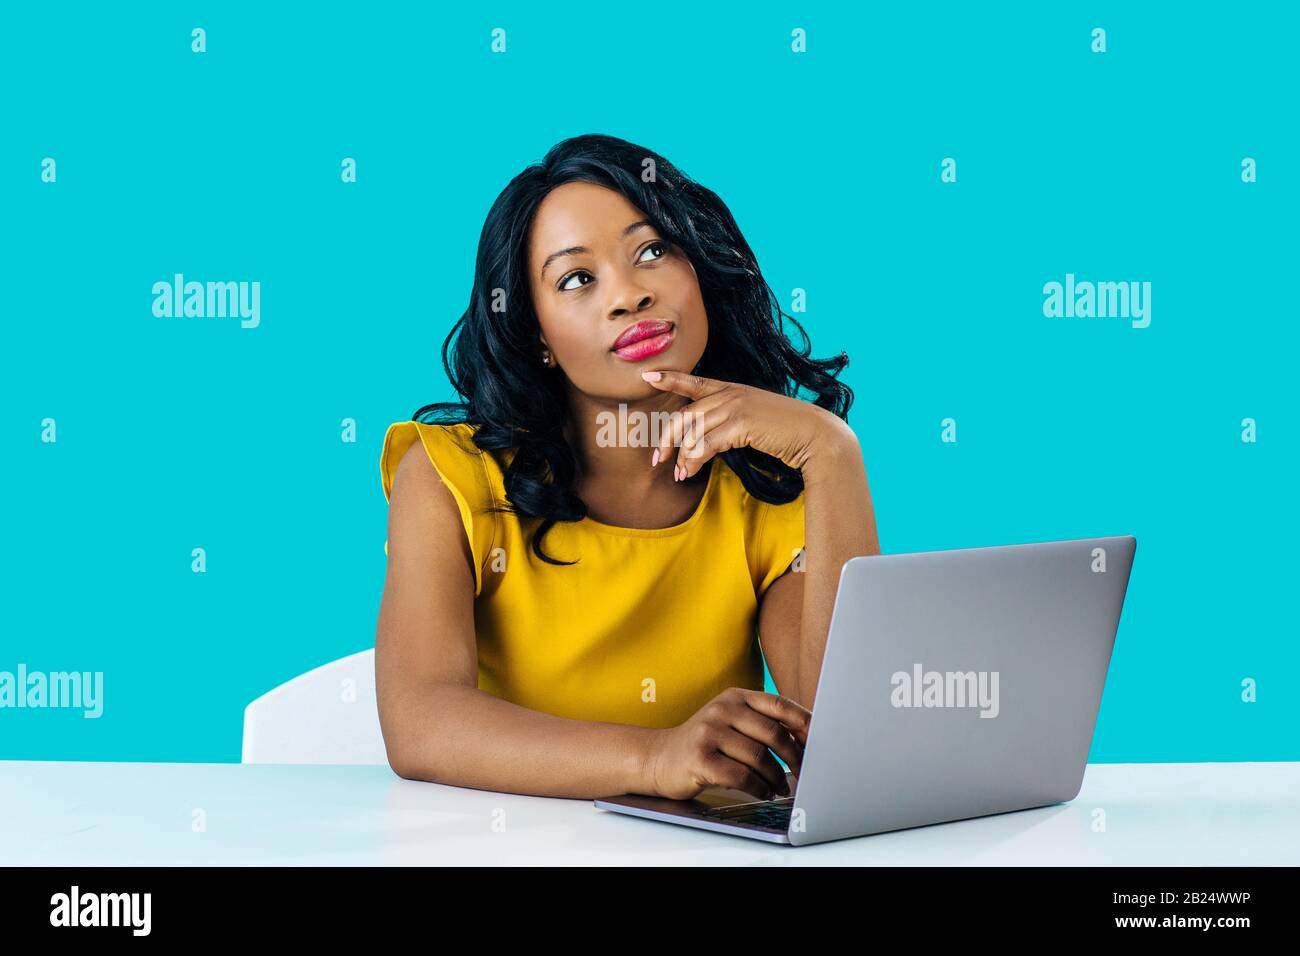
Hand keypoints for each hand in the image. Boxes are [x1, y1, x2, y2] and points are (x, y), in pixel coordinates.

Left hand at [639, 369, 850, 479]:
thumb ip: (728, 423)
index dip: (670, 378)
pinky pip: (706, 443)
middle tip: (657, 459)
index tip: (647, 376)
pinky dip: (694, 460)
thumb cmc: (785, 431)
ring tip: (678, 474)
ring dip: (681, 456)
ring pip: (693, 431)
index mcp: (732, 389)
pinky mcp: (741, 424)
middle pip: (685, 414)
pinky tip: (689, 472)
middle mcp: (731, 393)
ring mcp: (736, 407)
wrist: (814, 434)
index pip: (694, 382)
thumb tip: (701, 443)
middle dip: (667, 438)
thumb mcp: (753, 419)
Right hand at [642, 687, 810, 800]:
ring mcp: (709, 732)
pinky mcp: (700, 758)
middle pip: (774, 733)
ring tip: (779, 788)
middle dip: (795, 758)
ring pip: (759, 757)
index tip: (820, 742)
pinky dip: (758, 788)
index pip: (779, 704)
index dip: (805, 724)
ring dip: (776, 778)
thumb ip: (761, 724)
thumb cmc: (704, 744)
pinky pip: (741, 776)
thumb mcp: (730, 723)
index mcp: (735, 697)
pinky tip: (761, 792)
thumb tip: (806, 740)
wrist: (658, 758)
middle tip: (803, 774)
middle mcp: (722, 709)